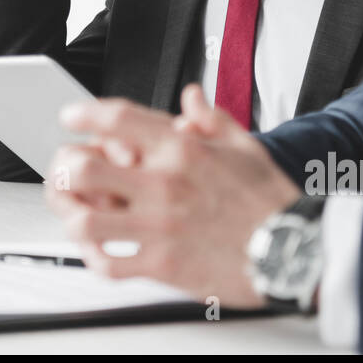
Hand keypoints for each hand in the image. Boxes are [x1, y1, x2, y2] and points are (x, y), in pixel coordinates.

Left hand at [45, 84, 299, 306]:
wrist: (297, 250)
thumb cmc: (272, 201)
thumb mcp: (245, 146)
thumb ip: (211, 118)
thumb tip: (191, 97)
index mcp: (183, 150)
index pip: (118, 118)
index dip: (85, 113)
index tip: (71, 116)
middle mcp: (165, 184)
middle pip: (84, 167)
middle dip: (65, 167)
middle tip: (65, 170)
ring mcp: (159, 227)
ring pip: (85, 218)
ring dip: (72, 213)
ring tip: (75, 210)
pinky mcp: (163, 265)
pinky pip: (108, 263)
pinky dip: (94, 256)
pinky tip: (98, 249)